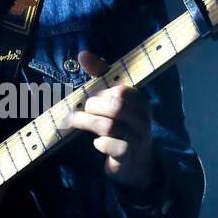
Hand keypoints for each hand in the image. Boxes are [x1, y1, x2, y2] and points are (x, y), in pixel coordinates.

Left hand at [66, 50, 154, 189]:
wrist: (136, 163)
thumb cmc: (121, 124)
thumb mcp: (112, 99)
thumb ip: (100, 75)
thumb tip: (82, 54)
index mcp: (140, 101)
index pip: (121, 90)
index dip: (100, 92)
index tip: (89, 97)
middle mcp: (143, 118)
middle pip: (115, 106)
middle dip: (92, 106)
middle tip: (79, 110)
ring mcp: (138, 137)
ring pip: (110, 126)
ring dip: (87, 122)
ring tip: (75, 121)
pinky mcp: (129, 155)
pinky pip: (113, 146)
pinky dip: (100, 143)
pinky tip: (97, 142)